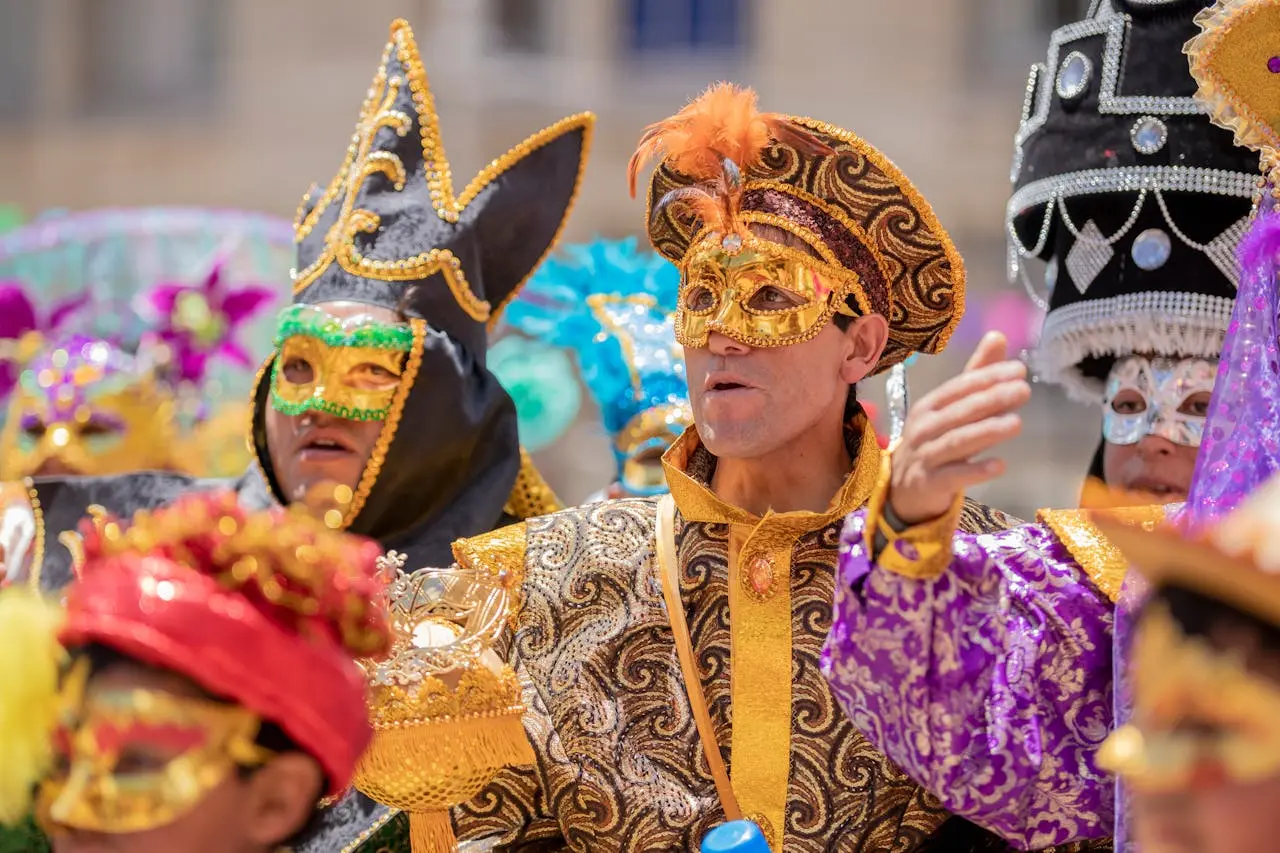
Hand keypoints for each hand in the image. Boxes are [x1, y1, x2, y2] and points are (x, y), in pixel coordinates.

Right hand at [888, 332, 1030, 524]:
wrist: (902, 490)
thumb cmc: (934, 443)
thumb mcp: (951, 409)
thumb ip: (976, 376)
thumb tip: (997, 336)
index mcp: (930, 405)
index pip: (960, 387)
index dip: (987, 376)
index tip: (1018, 370)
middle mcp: (924, 428)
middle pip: (960, 411)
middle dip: (991, 399)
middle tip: (1023, 390)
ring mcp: (925, 456)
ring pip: (957, 441)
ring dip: (986, 431)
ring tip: (1016, 423)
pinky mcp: (930, 484)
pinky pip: (954, 476)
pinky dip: (975, 471)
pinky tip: (999, 465)